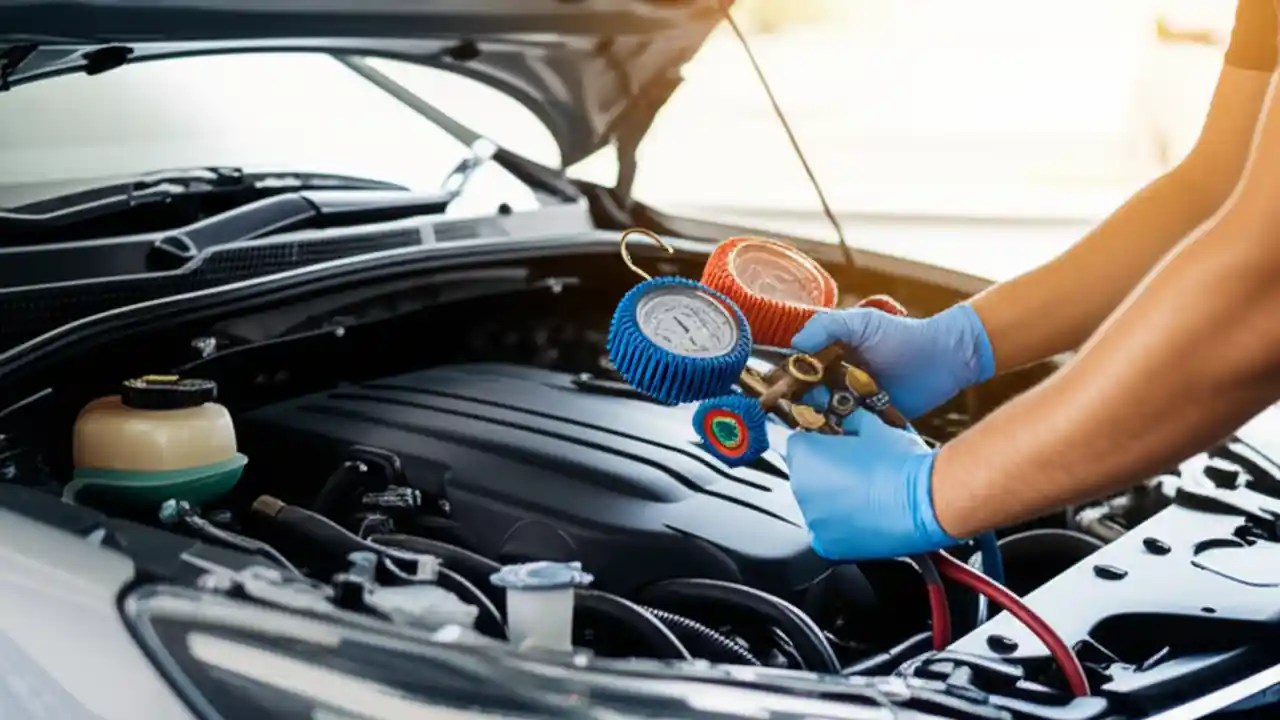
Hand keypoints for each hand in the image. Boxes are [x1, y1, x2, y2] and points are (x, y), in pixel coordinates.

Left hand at [786, 409, 957, 559]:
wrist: (926, 501)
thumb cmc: (902, 462)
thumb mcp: (872, 427)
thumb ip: (850, 422)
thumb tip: (847, 421)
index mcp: (805, 455)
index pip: (796, 443)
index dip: (817, 442)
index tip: (831, 445)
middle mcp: (800, 488)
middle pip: (804, 474)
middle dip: (823, 471)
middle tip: (854, 470)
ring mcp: (812, 519)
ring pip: (815, 504)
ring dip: (830, 499)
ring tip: (863, 495)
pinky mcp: (827, 544)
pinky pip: (826, 530)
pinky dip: (839, 524)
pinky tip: (862, 515)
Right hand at [791, 303, 994, 418]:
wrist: (944, 357)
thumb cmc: (904, 335)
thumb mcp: (862, 322)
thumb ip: (827, 326)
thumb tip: (795, 342)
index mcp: (830, 357)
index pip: (799, 373)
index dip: (787, 383)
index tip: (779, 393)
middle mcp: (838, 381)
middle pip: (808, 400)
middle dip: (802, 409)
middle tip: (802, 414)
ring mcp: (855, 402)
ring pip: (827, 418)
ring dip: (822, 424)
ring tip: (822, 427)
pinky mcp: (872, 422)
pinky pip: (852, 433)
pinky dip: (845, 438)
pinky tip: (840, 440)